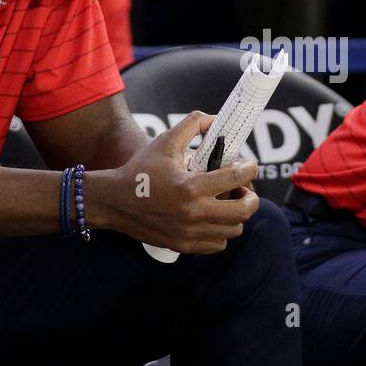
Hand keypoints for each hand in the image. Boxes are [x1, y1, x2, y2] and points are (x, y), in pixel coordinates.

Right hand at [102, 111, 259, 253]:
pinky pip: (217, 244)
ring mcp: (189, 233)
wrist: (114, 202)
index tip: (249, 165)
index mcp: (190, 186)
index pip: (236, 178)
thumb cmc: (140, 170)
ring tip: (227, 201)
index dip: (250, 169)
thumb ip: (193, 124)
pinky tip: (213, 217)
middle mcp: (193, 213)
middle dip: (251, 196)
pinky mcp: (184, 245)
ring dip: (237, 214)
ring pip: (233, 230)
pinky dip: (222, 232)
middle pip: (244, 211)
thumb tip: (216, 119)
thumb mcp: (165, 141)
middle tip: (243, 188)